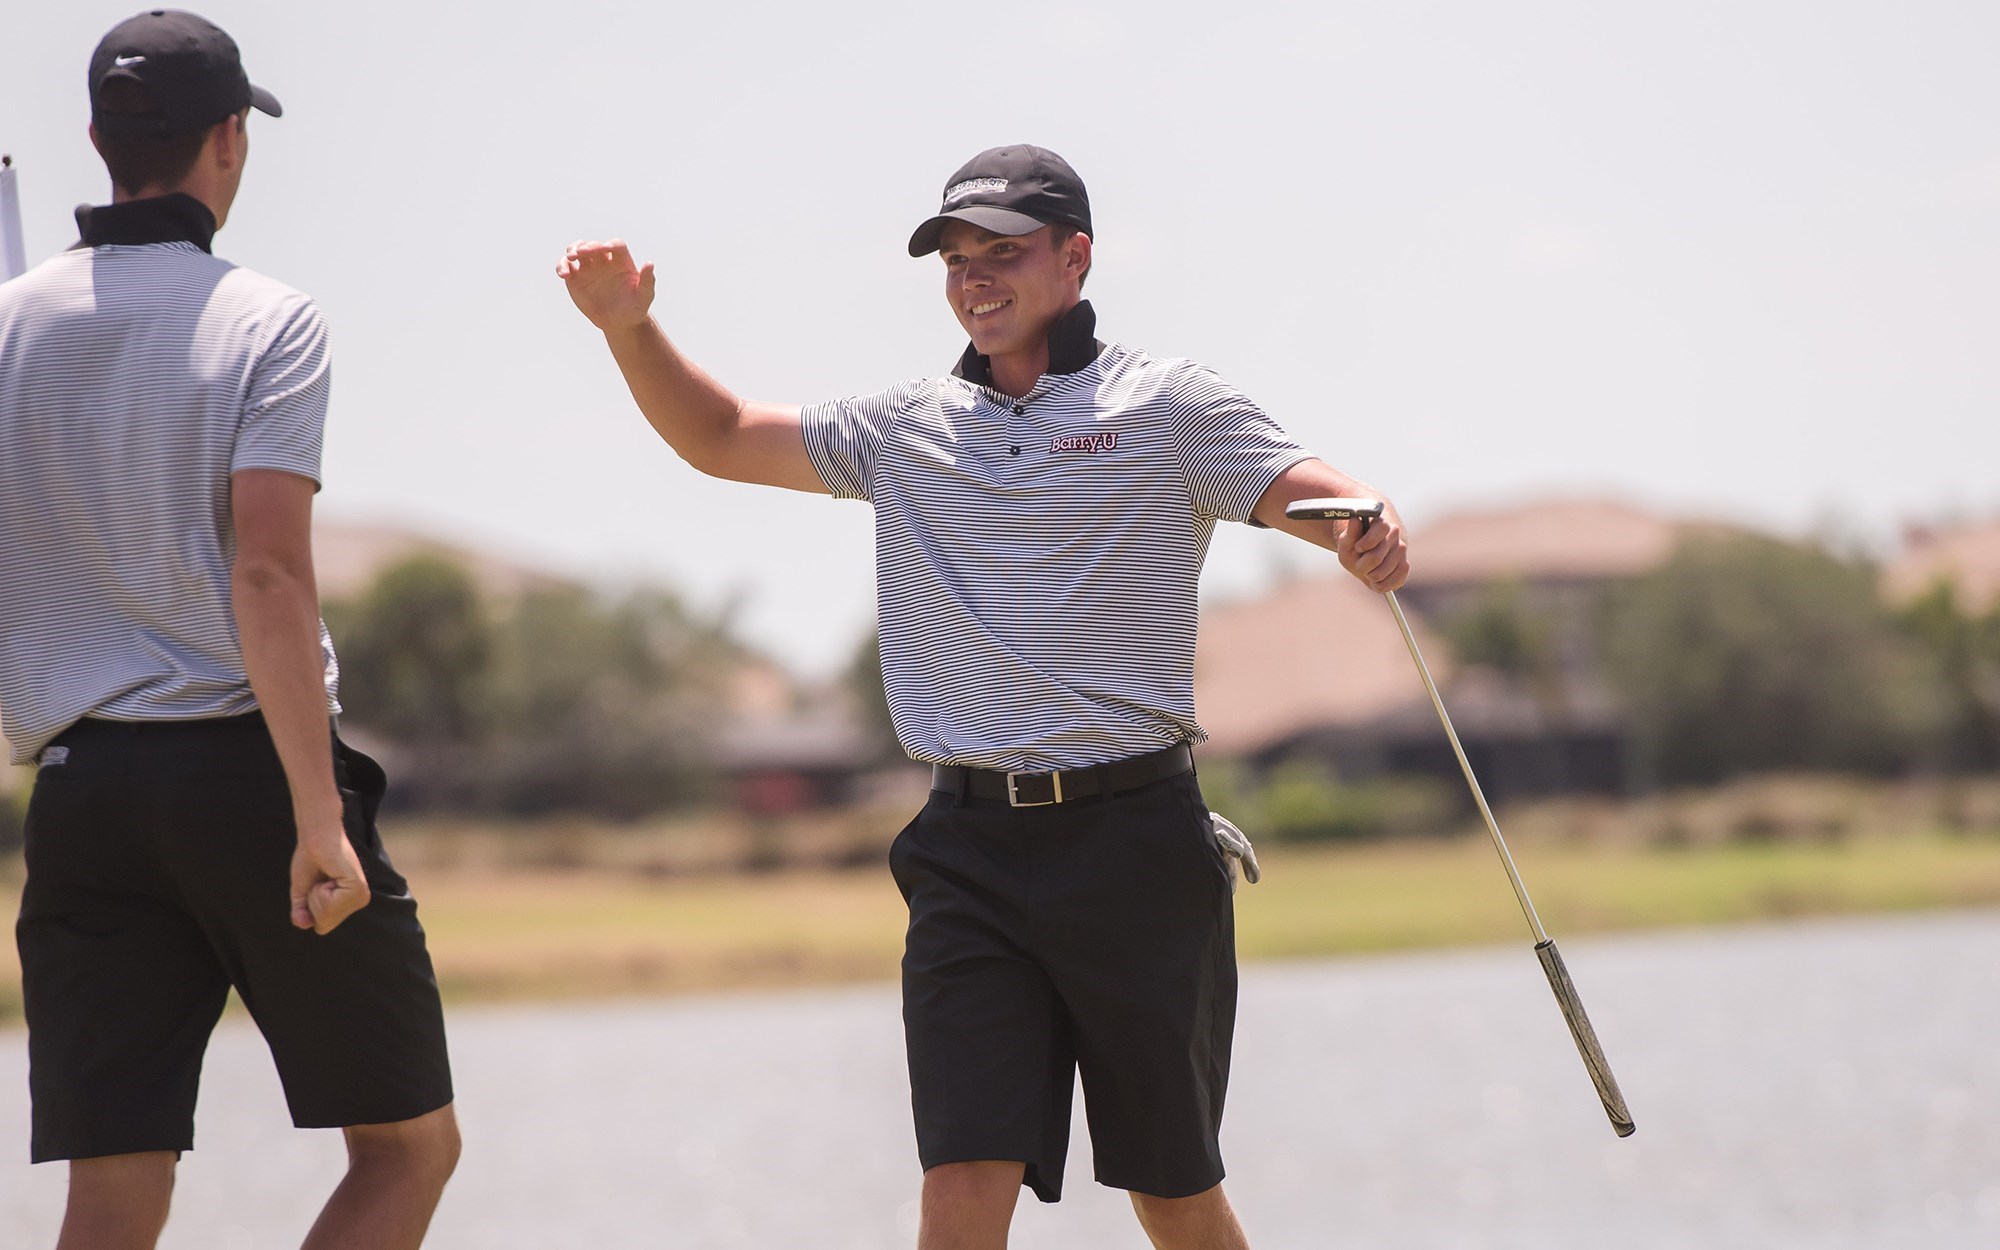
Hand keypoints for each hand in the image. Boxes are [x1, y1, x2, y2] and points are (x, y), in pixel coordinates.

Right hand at [290, 819, 370, 934]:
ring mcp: (360, 896)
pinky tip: (331, 874)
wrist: (316, 837)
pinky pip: (329, 905)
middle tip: (320, 878)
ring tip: (326, 875)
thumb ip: (302, 912)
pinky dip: (321, 890)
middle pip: (324, 924)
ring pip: (325, 916)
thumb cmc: (311, 859)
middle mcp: (359, 901)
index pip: (322, 927)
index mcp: (349, 903)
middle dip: (312, 902)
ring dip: (316, 895)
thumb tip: (304, 925)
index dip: (309, 908)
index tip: (316, 884)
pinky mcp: (357, 888)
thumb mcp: (303, 891)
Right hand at [558, 238, 656, 332]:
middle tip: (579, 253)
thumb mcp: (644, 297)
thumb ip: (647, 281)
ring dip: (572, 250)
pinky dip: (562, 266)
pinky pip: (566, 266)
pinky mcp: (575, 278)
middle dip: (587, 247)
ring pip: (577, 250)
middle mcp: (604, 260)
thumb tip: (649, 263)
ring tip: (570, 259)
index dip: (609, 245)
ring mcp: (589, 268)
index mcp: (622, 261)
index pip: (615, 245)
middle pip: (594, 245)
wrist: (618, 322)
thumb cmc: (634, 308)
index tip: (604, 249)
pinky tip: (563, 274)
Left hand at [1337, 510, 1409, 592]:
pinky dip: (1380, 585)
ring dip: (1369, 576)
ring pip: (1381, 573)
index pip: (1381, 529)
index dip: (1366, 543)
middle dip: (1362, 565)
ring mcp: (1402, 550)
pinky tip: (1376, 580)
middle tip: (1359, 563)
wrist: (1365, 556)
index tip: (1358, 548)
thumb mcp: (1346, 542)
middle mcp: (1394, 534)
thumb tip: (1355, 519)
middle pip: (1375, 558)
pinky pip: (1392, 582)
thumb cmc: (1355, 548)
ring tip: (1367, 570)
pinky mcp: (1405, 566)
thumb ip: (1350, 533)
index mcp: (1380, 523)